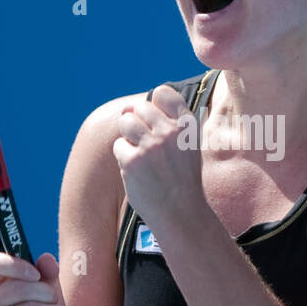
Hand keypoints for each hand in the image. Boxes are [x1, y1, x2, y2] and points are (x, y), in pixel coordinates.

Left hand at [112, 84, 207, 236]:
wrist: (181, 212)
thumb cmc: (180, 177)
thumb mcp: (185, 145)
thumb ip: (162, 121)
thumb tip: (125, 108)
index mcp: (187, 125)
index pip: (163, 93)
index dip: (154, 105)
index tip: (157, 124)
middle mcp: (171, 131)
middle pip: (139, 108)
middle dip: (138, 124)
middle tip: (150, 148)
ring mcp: (152, 145)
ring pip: (126, 122)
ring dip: (128, 137)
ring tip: (141, 156)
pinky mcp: (134, 160)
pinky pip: (119, 146)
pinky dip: (124, 158)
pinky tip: (139, 172)